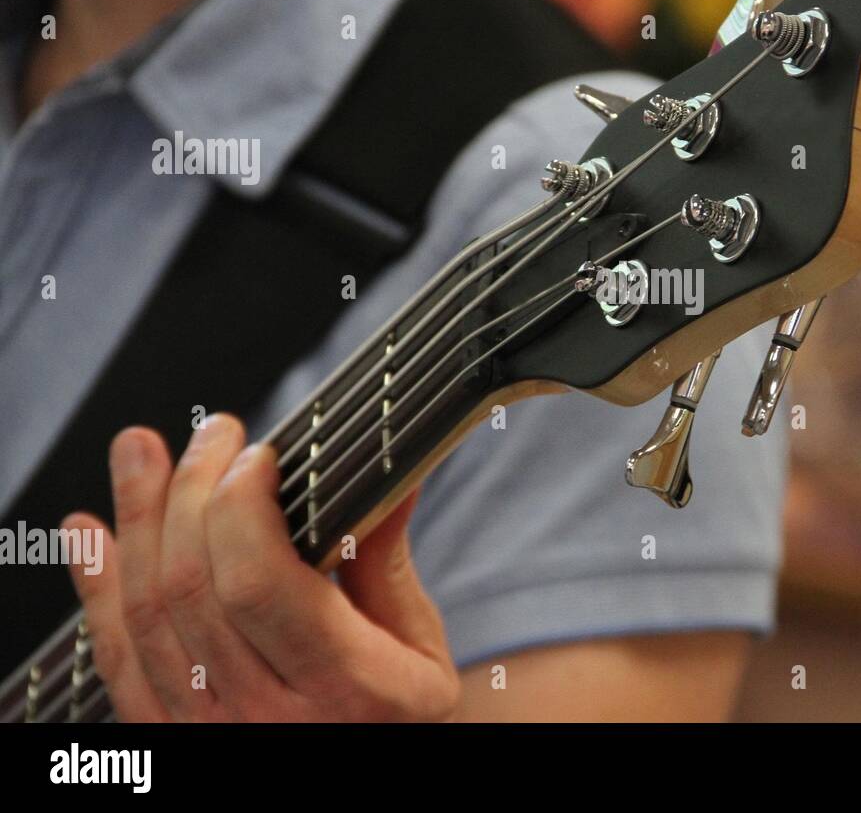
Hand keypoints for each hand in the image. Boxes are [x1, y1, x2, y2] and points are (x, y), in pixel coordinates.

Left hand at [65, 414, 459, 721]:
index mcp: (345, 690)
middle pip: (192, 586)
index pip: (260, 585)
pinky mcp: (168, 741)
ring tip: (142, 453)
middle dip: (191, 490)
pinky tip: (91, 533)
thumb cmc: (396, 720)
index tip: (258, 455)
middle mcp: (266, 720)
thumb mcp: (421, 653)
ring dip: (136, 520)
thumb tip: (392, 475)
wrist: (364, 789)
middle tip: (213, 433)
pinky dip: (95, 589)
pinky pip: (115, 661)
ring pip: (145, 613)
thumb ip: (389, 566)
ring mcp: (207, 734)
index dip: (242, 508)